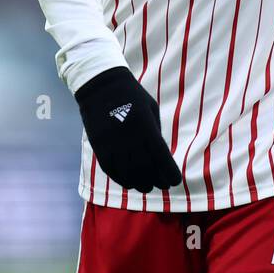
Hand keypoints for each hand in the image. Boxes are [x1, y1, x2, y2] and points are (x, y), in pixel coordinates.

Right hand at [74, 67, 182, 192]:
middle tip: (161, 186)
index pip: (161, 157)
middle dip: (155, 181)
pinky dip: (121, 179)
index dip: (169, 173)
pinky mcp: (99, 146)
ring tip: (146, 187)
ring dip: (139, 183)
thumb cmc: (133, 96)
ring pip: (127, 172)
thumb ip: (156, 132)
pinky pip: (111, 169)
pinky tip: (129, 182)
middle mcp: (130, 138)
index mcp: (146, 126)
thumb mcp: (151, 109)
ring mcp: (113, 143)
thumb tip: (161, 156)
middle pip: (145, 169)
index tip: (174, 181)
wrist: (101, 85)